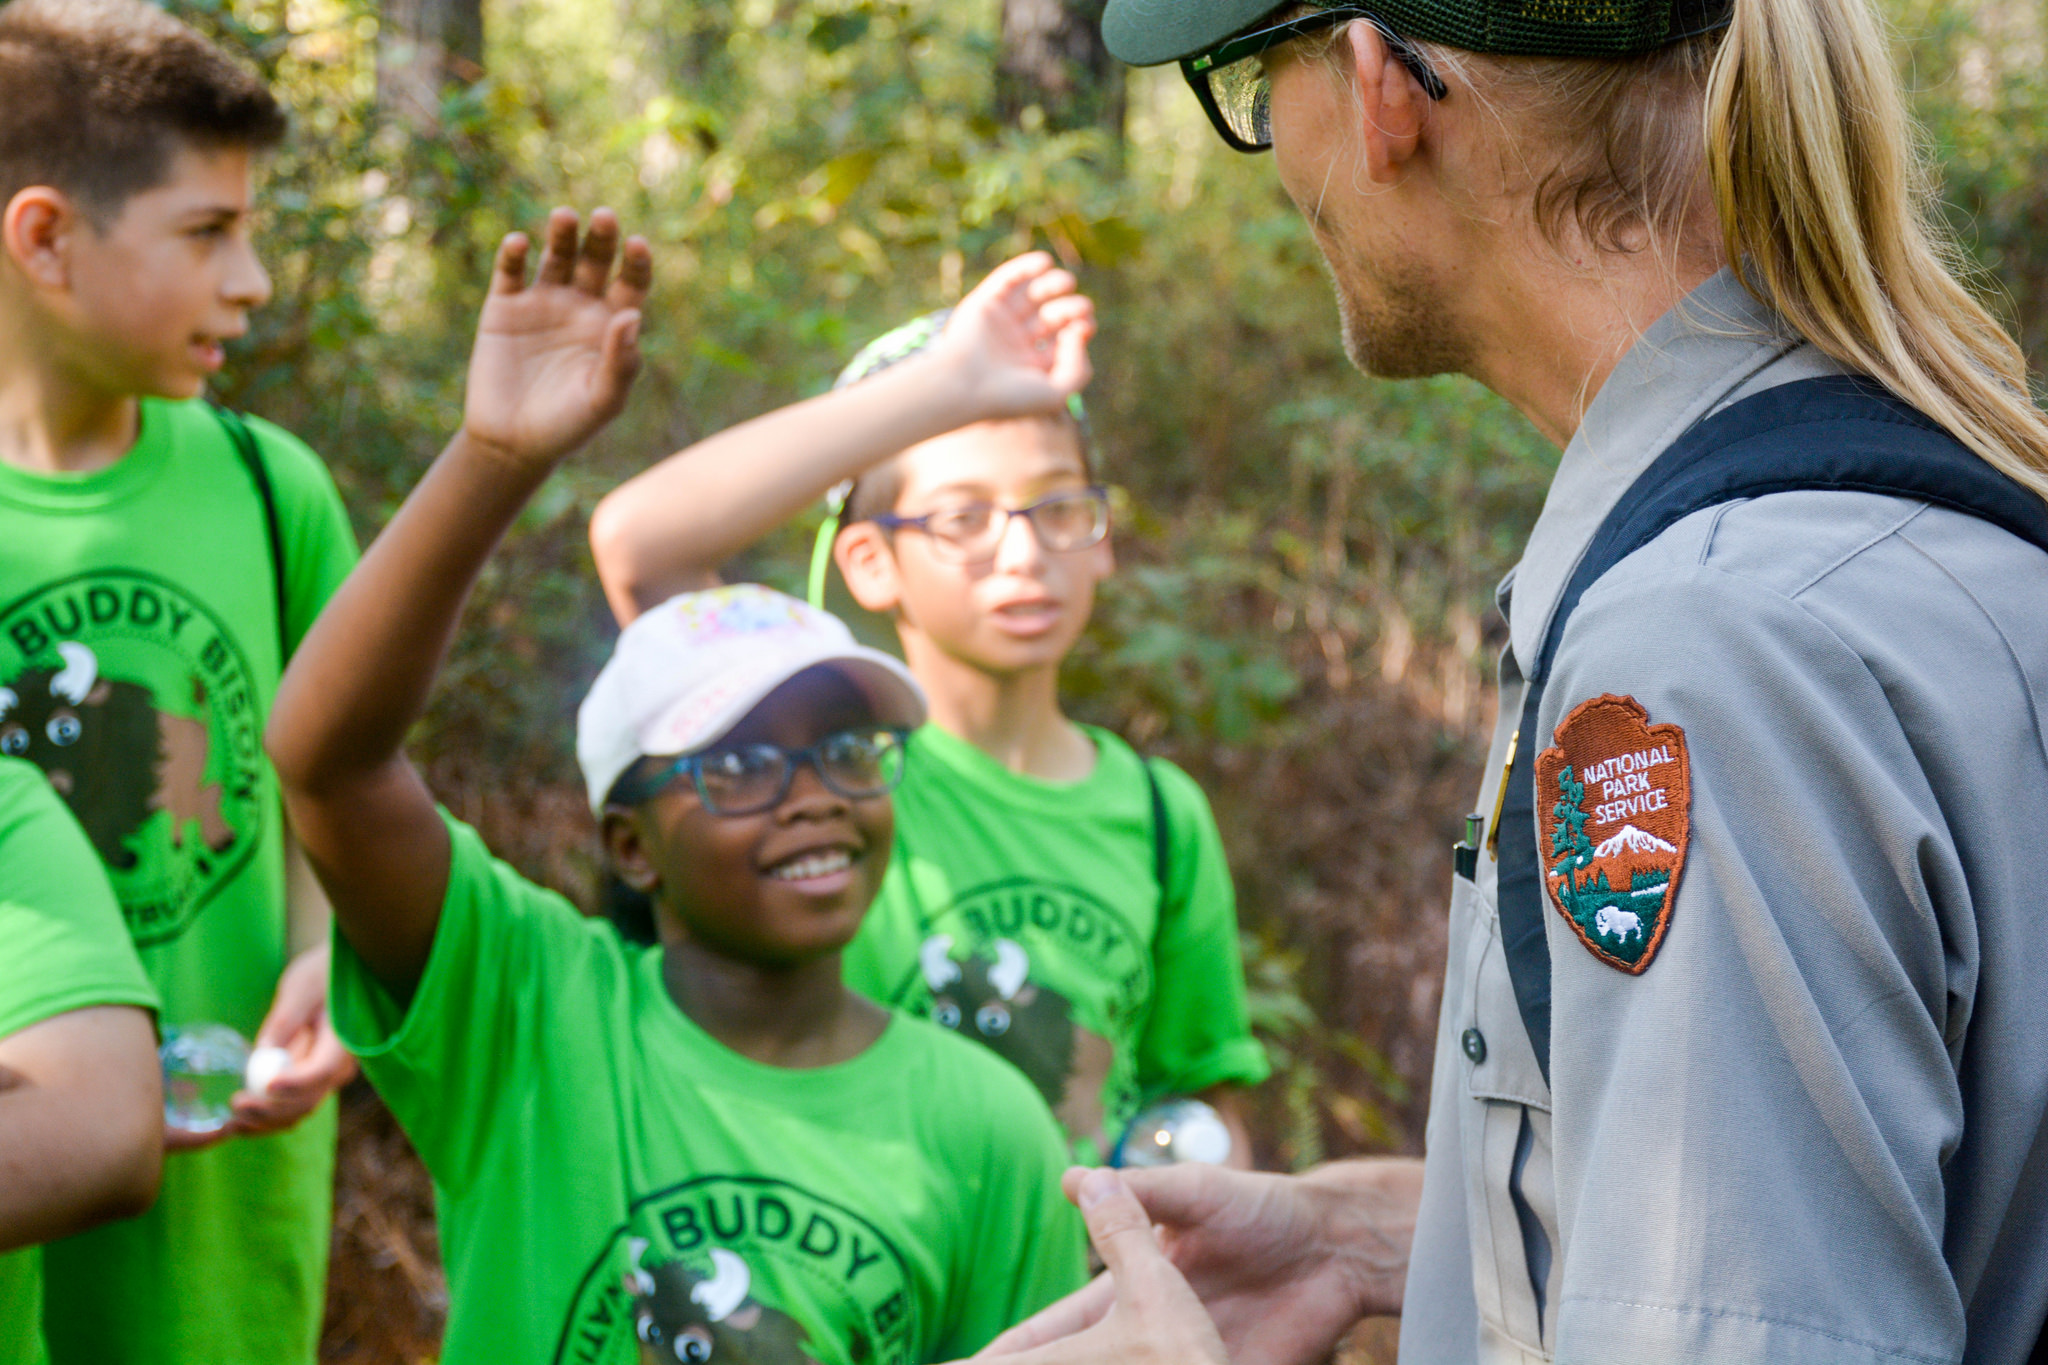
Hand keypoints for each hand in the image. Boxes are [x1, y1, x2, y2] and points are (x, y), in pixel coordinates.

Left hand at [165, 944, 355, 1151]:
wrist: (335, 976)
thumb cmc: (321, 974)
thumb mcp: (302, 987)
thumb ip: (286, 1019)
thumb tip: (265, 1051)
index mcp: (344, 1041)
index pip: (322, 1070)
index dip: (296, 1082)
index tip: (267, 1085)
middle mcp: (340, 1067)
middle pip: (308, 1099)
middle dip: (271, 1109)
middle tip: (236, 1105)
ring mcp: (326, 1079)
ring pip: (299, 1110)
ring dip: (266, 1121)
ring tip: (232, 1120)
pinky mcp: (309, 1082)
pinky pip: (291, 1107)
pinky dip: (268, 1116)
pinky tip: (241, 1119)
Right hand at [461, 206, 651, 468]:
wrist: (513, 443)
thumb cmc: (568, 425)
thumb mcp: (602, 400)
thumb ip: (621, 363)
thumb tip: (632, 317)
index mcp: (612, 324)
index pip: (631, 283)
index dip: (636, 262)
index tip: (638, 245)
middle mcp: (580, 305)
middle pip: (595, 259)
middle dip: (601, 238)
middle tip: (605, 217)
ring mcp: (542, 302)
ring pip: (556, 256)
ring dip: (561, 234)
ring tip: (565, 216)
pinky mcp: (504, 306)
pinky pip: (510, 272)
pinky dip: (513, 255)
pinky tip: (520, 243)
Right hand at [937, 252, 1094, 421]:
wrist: (962, 386)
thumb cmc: (1008, 397)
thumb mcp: (1055, 394)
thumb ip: (1079, 369)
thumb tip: (1078, 332)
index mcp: (1033, 366)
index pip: (1065, 341)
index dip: (1082, 328)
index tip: (1085, 327)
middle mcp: (1017, 343)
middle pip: (1053, 317)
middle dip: (1071, 308)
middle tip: (1082, 307)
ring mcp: (1000, 322)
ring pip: (1032, 295)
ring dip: (1054, 283)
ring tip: (1067, 282)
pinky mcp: (984, 304)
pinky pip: (1007, 280)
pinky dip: (1025, 268)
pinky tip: (1044, 263)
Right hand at [979, 1160, 1419, 1364]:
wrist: (1338, 1245)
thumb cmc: (1263, 1208)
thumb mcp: (1197, 1192)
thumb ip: (1138, 1192)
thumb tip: (1071, 1178)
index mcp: (1139, 1284)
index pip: (1067, 1324)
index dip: (1025, 1345)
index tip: (977, 1361)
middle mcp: (1157, 1332)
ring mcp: (1192, 1360)